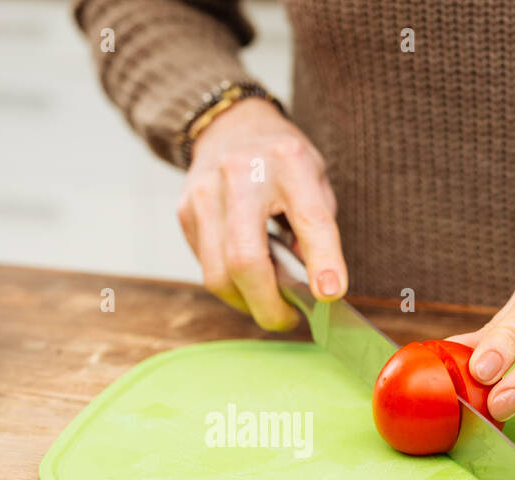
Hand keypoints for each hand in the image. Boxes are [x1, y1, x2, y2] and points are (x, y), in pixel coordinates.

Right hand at [177, 99, 346, 330]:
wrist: (230, 126)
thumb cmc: (281, 161)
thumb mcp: (314, 180)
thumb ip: (317, 229)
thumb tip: (315, 287)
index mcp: (289, 162)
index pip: (310, 219)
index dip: (323, 260)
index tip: (329, 294)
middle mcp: (240, 174)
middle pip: (246, 260)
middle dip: (268, 304)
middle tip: (287, 319)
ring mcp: (205, 194)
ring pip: (218, 275)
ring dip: (246, 302)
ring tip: (268, 301)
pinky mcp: (185, 212)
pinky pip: (206, 267)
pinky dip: (229, 284)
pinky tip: (246, 276)